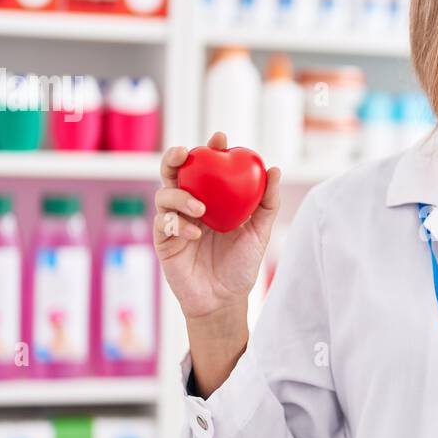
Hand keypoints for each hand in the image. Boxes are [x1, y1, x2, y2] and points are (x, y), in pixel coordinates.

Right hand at [154, 131, 282, 321]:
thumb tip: (274, 169)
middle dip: (175, 157)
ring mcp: (173, 221)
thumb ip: (267, 203)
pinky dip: (178, 224)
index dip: (210, 148)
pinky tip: (195, 234)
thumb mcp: (260, 232)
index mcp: (210, 198)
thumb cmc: (241, 264)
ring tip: (201, 210)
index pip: (206, 167)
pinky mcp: (163, 240)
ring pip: (164, 194)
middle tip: (187, 153)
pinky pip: (163, 223)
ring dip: (180, 196)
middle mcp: (188, 204)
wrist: (224, 299)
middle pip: (173, 172)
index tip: (220, 138)